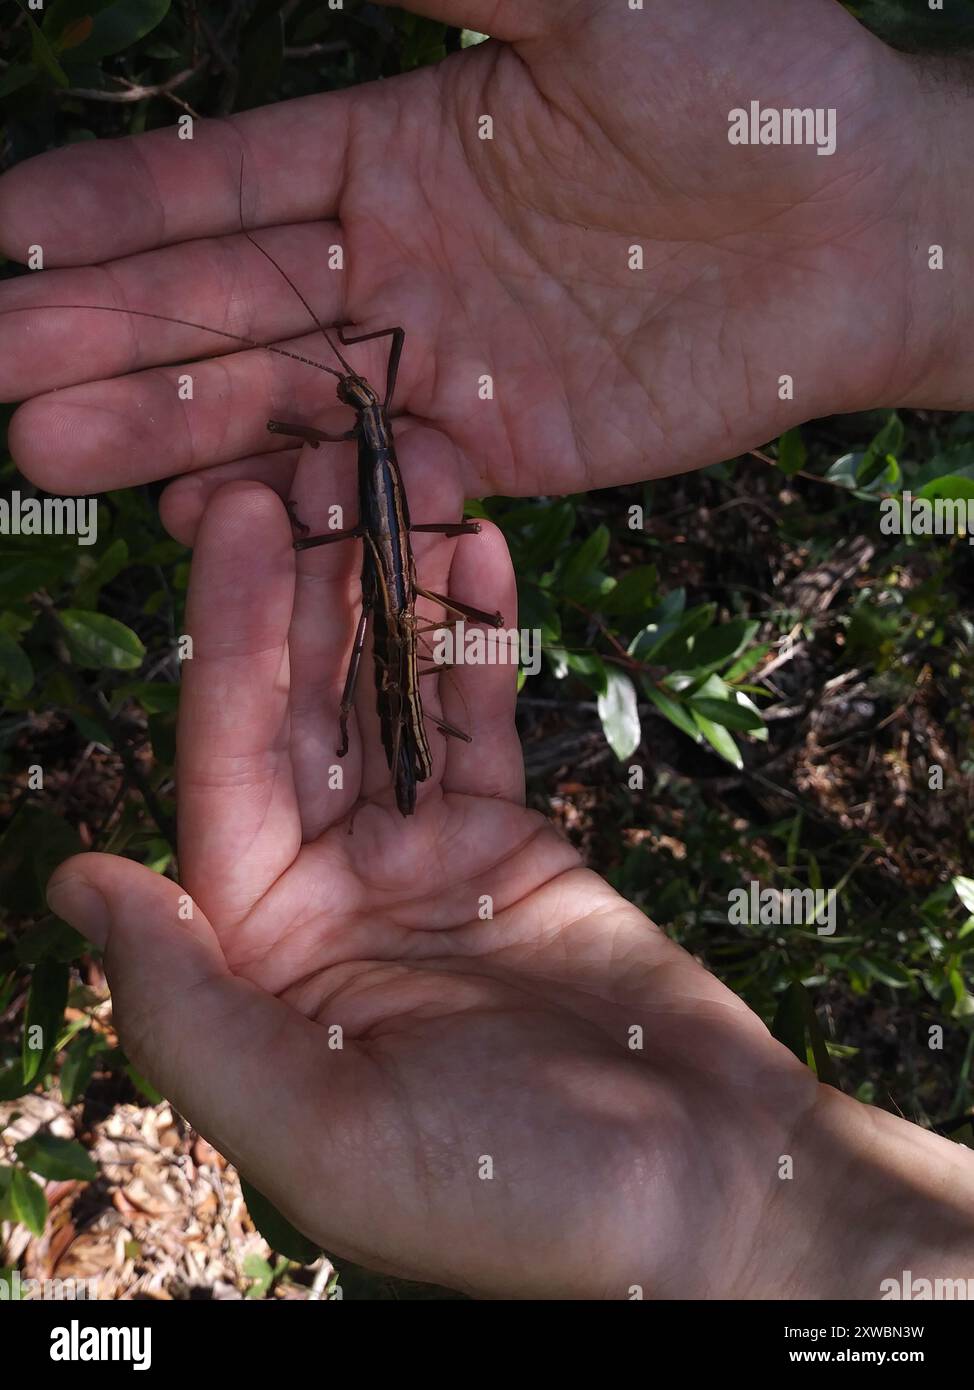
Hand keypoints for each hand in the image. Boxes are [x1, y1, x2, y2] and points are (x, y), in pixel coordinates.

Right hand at [0, 0, 953, 534]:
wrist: (855, 227)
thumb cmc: (744, 86)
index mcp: (394, 152)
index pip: (224, 189)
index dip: (110, 215)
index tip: (3, 241)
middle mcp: (399, 268)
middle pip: (227, 310)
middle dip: (106, 343)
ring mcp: (446, 366)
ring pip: (285, 407)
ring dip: (171, 435)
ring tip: (55, 460)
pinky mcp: (507, 448)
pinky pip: (389, 482)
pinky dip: (313, 505)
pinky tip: (220, 525)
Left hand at [46, 481, 973, 1296]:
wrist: (694, 1195)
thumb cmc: (502, 1191)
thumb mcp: (316, 1126)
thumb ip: (185, 1006)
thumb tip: (79, 877)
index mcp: (258, 954)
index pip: (224, 767)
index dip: (227, 638)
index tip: (234, 516)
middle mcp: (323, 892)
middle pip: (301, 710)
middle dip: (303, 585)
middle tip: (314, 460)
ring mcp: (416, 855)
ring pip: (387, 695)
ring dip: (386, 588)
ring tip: (396, 473)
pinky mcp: (505, 834)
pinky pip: (478, 714)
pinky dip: (476, 632)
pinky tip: (476, 544)